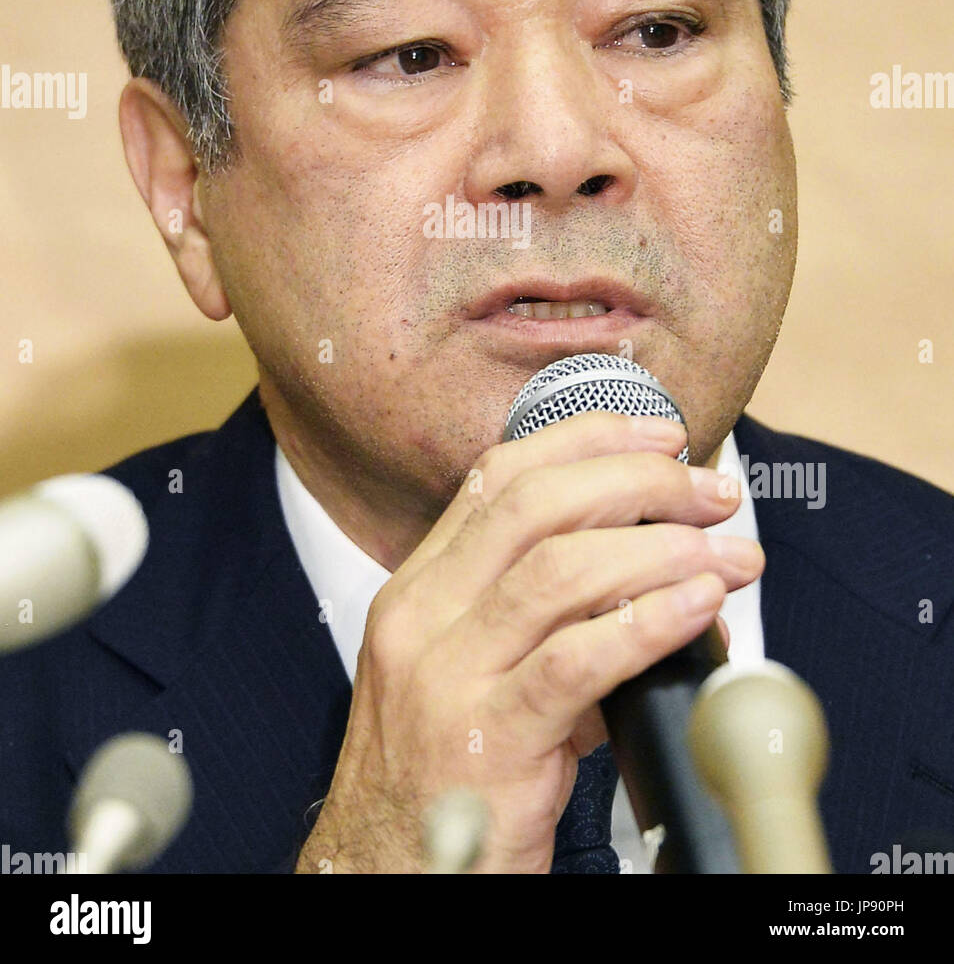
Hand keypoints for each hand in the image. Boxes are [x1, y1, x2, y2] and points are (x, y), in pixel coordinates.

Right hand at [295, 411, 762, 873]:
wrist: (388, 877)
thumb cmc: (442, 777)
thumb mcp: (474, 677)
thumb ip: (548, 623)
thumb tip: (656, 587)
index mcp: (420, 590)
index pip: (500, 476)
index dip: (586, 439)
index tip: (658, 433)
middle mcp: (423, 617)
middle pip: (536, 505)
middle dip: (638, 481)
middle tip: (709, 492)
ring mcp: (447, 676)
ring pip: (560, 570)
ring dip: (659, 548)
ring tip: (725, 553)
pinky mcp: (487, 739)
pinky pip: (578, 659)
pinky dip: (648, 622)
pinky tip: (697, 607)